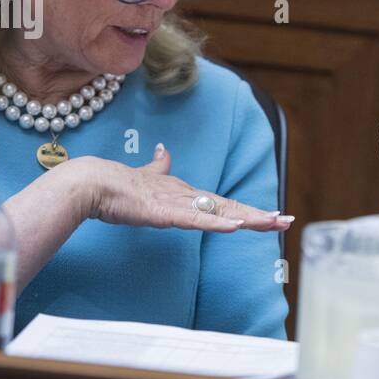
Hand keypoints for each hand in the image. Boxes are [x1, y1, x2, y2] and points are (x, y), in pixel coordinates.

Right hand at [73, 143, 291, 232]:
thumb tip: (165, 152)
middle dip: (260, 215)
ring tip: (273, 222)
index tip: (274, 216)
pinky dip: (216, 223)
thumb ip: (158, 167)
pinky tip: (235, 226)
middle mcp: (186, 195)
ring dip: (248, 217)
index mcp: (183, 192)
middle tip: (288, 221)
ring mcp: (175, 203)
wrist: (90, 182)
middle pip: (230, 206)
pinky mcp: (162, 212)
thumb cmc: (114, 184)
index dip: (249, 209)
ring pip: (219, 211)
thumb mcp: (144, 177)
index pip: (224, 203)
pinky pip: (194, 219)